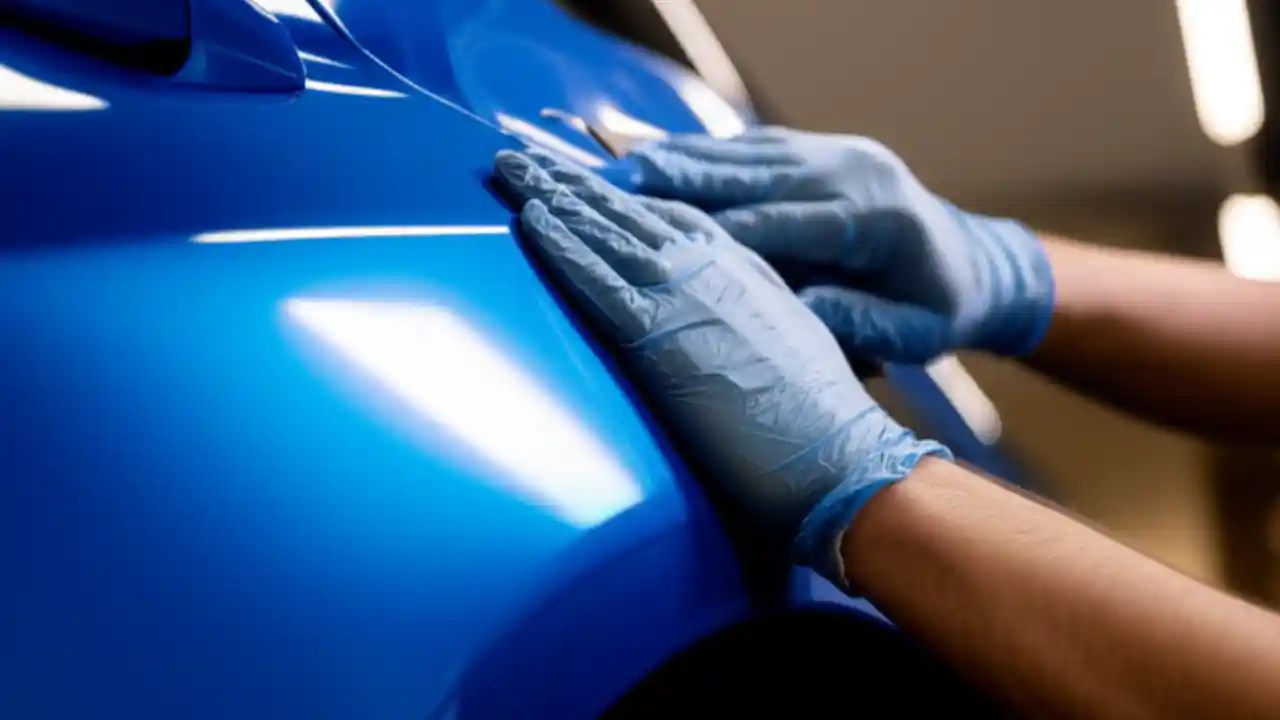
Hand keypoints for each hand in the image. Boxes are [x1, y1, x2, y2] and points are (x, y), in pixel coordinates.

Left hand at [494, 148, 949, 585]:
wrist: (836, 455)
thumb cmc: (818, 422)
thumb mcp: (788, 347)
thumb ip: (750, 321)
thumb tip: (727, 333)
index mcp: (746, 269)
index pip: (673, 218)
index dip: (626, 199)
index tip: (591, 183)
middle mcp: (713, 266)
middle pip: (631, 212)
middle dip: (577, 183)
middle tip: (528, 157)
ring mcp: (684, 292)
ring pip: (606, 230)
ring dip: (555, 194)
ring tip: (511, 167)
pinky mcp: (656, 330)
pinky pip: (595, 275)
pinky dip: (560, 243)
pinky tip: (529, 217)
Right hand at [629, 127, 1054, 362]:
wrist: (974, 262)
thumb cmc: (939, 309)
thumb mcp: (914, 334)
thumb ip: (857, 322)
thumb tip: (791, 307)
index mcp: (874, 218)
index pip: (779, 223)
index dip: (714, 231)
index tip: (655, 238)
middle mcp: (850, 170)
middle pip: (749, 173)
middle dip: (677, 179)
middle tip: (611, 184)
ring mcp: (833, 151)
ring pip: (742, 152)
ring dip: (677, 159)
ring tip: (615, 168)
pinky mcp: (816, 150)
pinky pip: (750, 148)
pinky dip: (700, 155)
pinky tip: (654, 160)